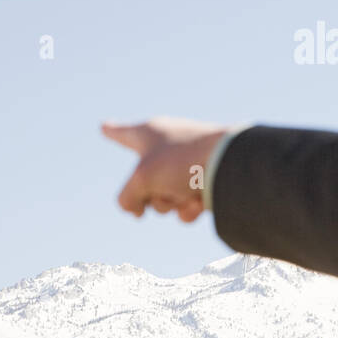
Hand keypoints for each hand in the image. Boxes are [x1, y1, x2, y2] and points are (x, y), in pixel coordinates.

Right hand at [101, 117, 229, 222]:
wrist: (233, 167)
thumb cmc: (185, 160)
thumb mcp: (143, 178)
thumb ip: (128, 197)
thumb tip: (136, 210)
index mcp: (150, 134)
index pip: (123, 133)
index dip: (113, 131)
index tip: (105, 127)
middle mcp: (167, 148)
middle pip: (141, 184)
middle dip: (148, 195)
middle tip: (162, 186)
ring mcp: (186, 168)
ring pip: (162, 200)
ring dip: (170, 203)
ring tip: (186, 191)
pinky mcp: (205, 185)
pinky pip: (184, 207)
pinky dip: (189, 209)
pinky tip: (200, 201)